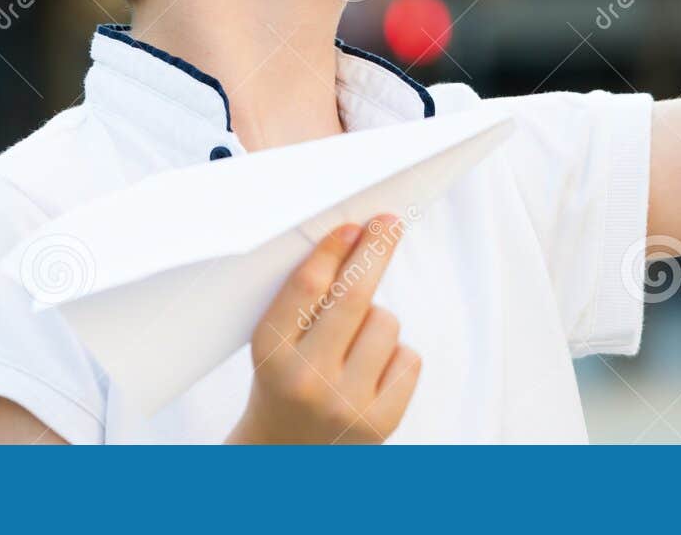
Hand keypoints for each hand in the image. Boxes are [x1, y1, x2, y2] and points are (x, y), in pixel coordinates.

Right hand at [229, 216, 420, 444]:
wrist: (286, 456)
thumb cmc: (285, 382)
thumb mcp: (279, 342)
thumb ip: (307, 296)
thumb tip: (355, 236)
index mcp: (271, 353)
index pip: (307, 287)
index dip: (333, 250)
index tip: (352, 226)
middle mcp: (306, 380)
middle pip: (353, 296)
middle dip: (375, 251)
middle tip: (389, 224)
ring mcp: (345, 405)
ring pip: (386, 322)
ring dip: (377, 320)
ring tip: (353, 348)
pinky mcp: (381, 423)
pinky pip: (409, 357)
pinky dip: (396, 354)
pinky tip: (372, 374)